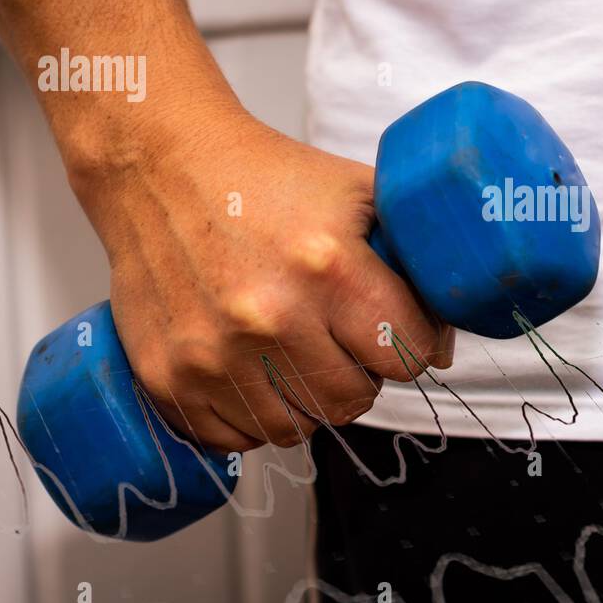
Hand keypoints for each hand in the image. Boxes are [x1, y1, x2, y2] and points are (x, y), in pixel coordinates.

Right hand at [72, 99, 453, 452]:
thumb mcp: (358, 193)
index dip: (413, 346)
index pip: (406, 355)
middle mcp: (270, 316)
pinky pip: (232, 438)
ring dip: (307, 402)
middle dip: (361, 377)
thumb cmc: (264, 177)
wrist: (159, 165)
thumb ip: (413, 258)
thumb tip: (442, 343)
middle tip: (344, 343)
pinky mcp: (167, 375)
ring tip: (298, 357)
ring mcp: (213, 353)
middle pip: (353, 401)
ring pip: (295, 429)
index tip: (401, 334)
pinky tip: (253, 374)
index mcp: (328, 267)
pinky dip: (250, 417)